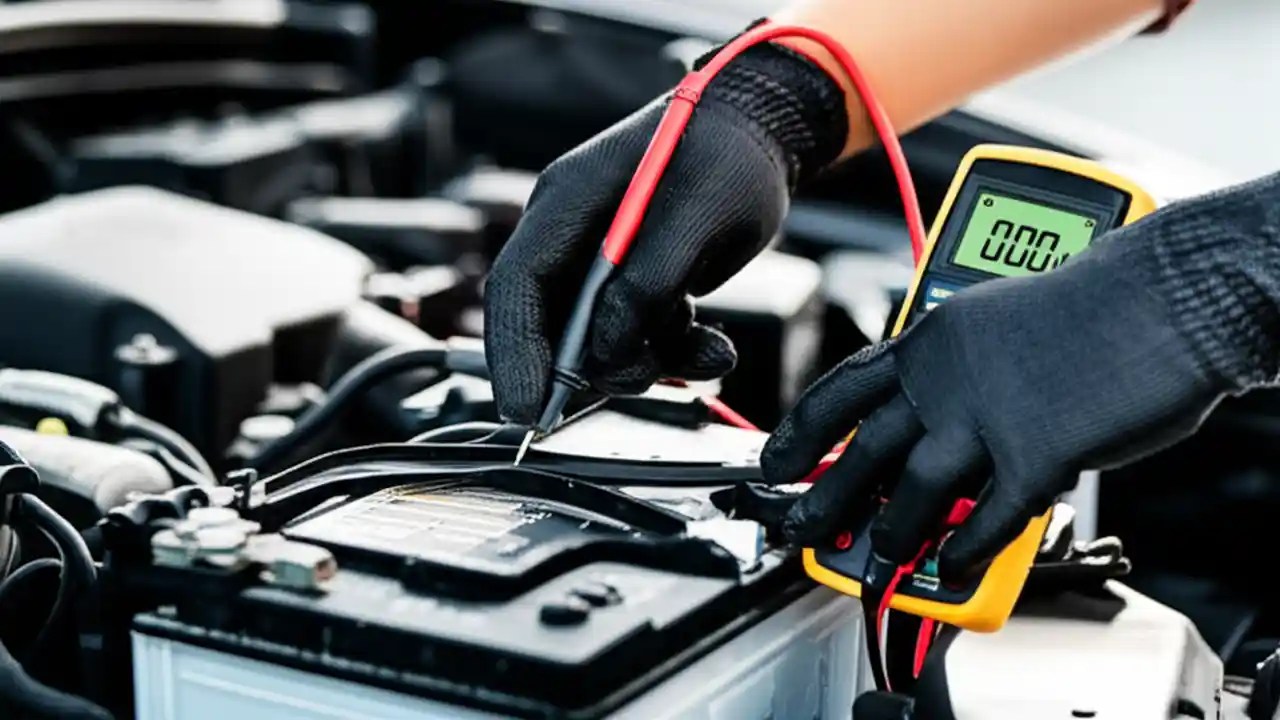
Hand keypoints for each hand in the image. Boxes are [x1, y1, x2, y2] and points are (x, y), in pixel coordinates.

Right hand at [484, 39, 847, 424]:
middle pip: (550, 322)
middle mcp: (572, 235)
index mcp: (566, 202)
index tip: (526, 408)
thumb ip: (648, 283)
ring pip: (598, 341)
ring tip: (706, 352)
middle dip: (593, 366)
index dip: (514, 351)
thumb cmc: (729, 152)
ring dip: (648, 361)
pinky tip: (712, 347)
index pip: (516, 286)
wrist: (763, 131)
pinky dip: (672, 351)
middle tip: (644, 378)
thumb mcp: (696, 216)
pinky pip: (637, 335)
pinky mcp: (633, 281)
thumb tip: (609, 346)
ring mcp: (600, 261)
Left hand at [764, 170, 1279, 580]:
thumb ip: (958, 366)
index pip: (844, 387)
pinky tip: (954, 559)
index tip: (777, 460)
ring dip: (893, 531)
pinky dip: (968, 547)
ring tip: (880, 557)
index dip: (803, 430)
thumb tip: (935, 413)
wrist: (1164, 292)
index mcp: (933, 336)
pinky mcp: (1036, 455)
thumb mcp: (998, 318)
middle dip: (827, 497)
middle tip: (802, 525)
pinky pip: (989, 518)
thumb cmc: (1098, 299)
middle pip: (863, 448)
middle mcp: (946, 377)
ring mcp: (987, 417)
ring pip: (914, 489)